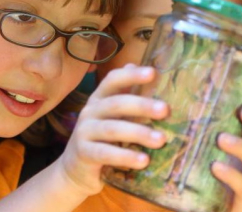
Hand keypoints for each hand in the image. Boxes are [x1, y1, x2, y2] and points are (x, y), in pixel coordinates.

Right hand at [55, 64, 168, 195]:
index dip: (131, 76)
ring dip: (138, 133)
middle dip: (142, 105)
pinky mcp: (83, 153)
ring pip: (112, 129)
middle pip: (116, 104)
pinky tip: (144, 160)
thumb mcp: (115, 118)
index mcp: (99, 99)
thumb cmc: (102, 140)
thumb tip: (151, 72)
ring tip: (161, 140)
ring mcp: (84, 132)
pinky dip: (126, 157)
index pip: (112, 81)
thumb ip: (130, 98)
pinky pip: (105, 153)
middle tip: (165, 110)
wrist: (76, 170)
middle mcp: (90, 111)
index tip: (152, 72)